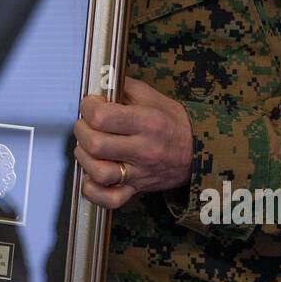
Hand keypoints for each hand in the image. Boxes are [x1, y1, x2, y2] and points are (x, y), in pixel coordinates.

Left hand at [73, 76, 192, 209]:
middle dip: (82, 131)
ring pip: (99, 173)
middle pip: (96, 145)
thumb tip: (96, 82)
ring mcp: (139, 172)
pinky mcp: (137, 189)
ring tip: (88, 148)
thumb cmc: (171, 121)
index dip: (88, 107)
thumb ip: (123, 86)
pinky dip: (94, 191)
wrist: (198, 150)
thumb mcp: (152, 96)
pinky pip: (110, 199)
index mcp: (147, 121)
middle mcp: (144, 149)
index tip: (90, 105)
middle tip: (86, 125)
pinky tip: (91, 177)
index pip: (102, 117)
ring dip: (84, 159)